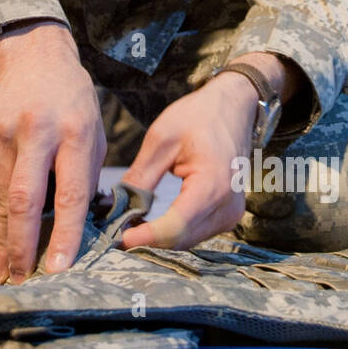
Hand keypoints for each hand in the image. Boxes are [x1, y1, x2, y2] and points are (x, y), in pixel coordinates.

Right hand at [0, 22, 105, 282]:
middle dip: (23, 244)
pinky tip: (4, 233)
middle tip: (23, 278)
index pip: (70, 193)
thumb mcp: (93, 130)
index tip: (61, 267)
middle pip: (25, 199)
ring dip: (5, 238)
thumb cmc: (72, 99)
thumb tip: (79, 225)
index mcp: (74, 132)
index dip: (65, 234)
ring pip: (3, 196)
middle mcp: (37, 133)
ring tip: (5, 270)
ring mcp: (6, 135)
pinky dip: (1, 210)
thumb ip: (86, 174)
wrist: (32, 54)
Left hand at [118, 71, 256, 250]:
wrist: (232, 108)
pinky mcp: (228, 216)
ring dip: (158, 237)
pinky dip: (171, 231)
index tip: (119, 238)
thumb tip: (115, 207)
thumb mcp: (160, 140)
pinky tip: (151, 222)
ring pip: (187, 240)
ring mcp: (231, 214)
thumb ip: (140, 177)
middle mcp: (227, 205)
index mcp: (213, 183)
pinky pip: (195, 232)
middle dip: (147, 239)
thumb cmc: (199, 116)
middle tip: (115, 231)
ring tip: (129, 223)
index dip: (146, 236)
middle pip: (181, 238)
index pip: (176, 225)